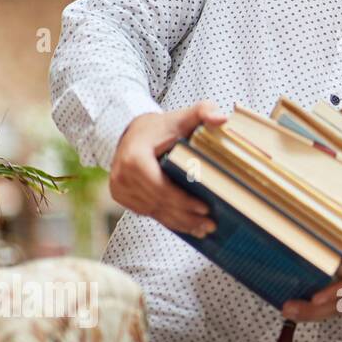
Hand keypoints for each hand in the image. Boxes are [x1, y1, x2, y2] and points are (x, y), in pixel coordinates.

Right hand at [110, 100, 226, 236]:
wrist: (134, 132)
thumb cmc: (162, 126)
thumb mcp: (183, 116)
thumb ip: (204, 111)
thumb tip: (222, 119)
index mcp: (134, 158)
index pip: (160, 186)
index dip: (182, 200)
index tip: (205, 208)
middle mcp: (122, 176)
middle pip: (158, 203)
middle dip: (186, 216)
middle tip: (211, 225)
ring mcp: (119, 188)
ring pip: (153, 212)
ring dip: (179, 223)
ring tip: (203, 229)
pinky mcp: (121, 196)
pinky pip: (147, 212)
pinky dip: (167, 220)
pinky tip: (187, 226)